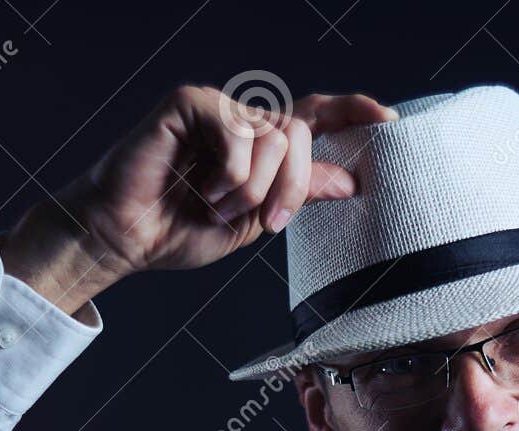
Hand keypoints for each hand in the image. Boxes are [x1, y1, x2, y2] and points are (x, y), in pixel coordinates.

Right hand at [0, 85, 395, 314]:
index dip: (352, 112)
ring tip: (215, 205)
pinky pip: (236, 132)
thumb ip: (299, 194)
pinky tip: (200, 188)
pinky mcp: (190, 103)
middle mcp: (243, 121)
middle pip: (300, 133)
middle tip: (264, 221)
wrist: (128, 238)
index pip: (314, 118)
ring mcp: (218, 110)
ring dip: (251, 189)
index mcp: (261, 147)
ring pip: (272, 136)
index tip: (390, 119)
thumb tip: (351, 180)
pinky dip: (227, 173)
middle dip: (290, 186)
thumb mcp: (255, 220)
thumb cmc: (180, 231)